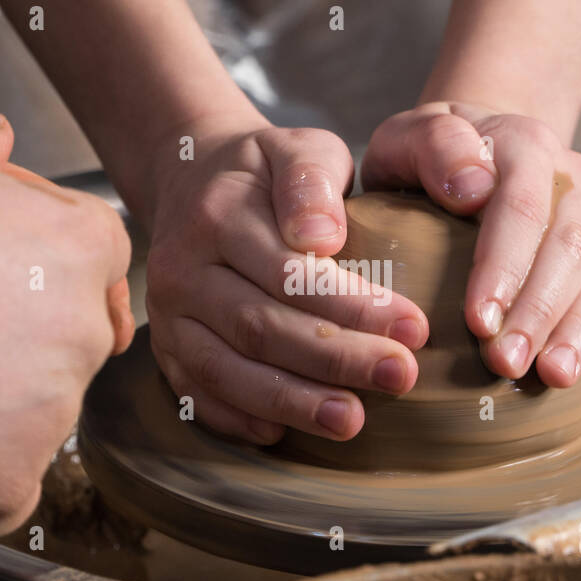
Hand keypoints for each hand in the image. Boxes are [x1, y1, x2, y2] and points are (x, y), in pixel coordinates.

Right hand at [142, 114, 428, 443]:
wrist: (192, 179)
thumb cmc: (265, 170)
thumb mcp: (296, 147)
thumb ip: (312, 179)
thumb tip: (322, 239)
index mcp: (218, 215)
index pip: (290, 273)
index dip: (353, 307)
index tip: (415, 328)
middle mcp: (182, 268)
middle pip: (260, 327)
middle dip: (335, 360)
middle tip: (399, 378)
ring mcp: (167, 314)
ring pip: (226, 369)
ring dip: (290, 402)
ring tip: (350, 421)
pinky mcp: (165, 347)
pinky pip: (195, 393)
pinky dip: (236, 418)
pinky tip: (281, 434)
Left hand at [363, 102, 580, 385]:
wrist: (476, 153)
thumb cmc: (429, 160)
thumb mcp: (406, 138)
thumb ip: (435, 147)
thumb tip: (472, 189)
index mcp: (526, 146)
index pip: (522, 209)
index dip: (504, 268)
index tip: (477, 322)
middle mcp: (574, 177)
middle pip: (570, 247)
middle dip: (540, 313)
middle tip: (507, 364)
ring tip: (554, 376)